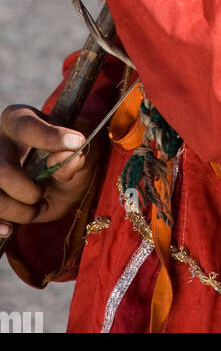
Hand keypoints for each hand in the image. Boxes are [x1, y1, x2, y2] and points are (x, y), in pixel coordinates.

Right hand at [0, 105, 96, 233]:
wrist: (55, 183)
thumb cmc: (67, 161)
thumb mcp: (83, 155)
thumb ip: (81, 155)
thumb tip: (71, 155)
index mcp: (19, 122)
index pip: (27, 127)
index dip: (49, 137)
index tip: (76, 143)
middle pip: (2, 170)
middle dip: (28, 191)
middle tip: (43, 192)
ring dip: (17, 211)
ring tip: (34, 209)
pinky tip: (10, 228)